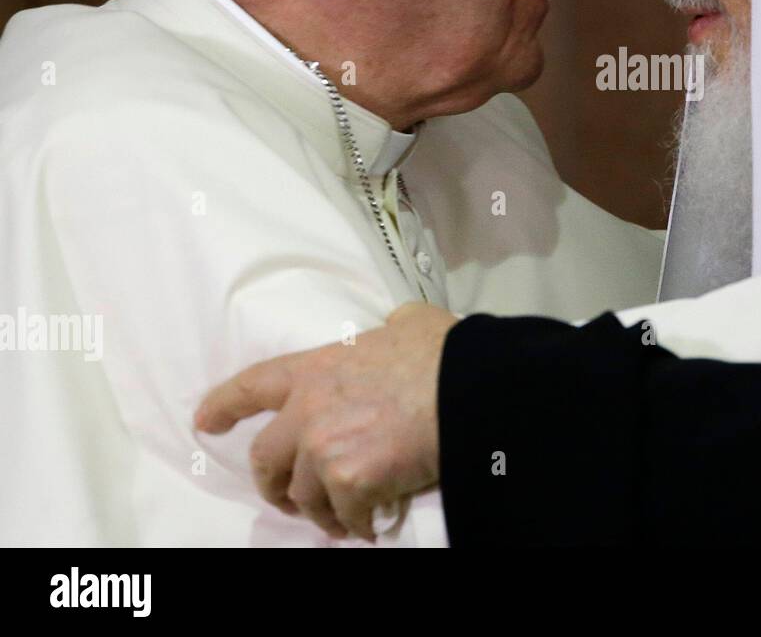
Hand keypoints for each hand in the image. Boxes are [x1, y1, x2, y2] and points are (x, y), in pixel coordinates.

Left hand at [194, 302, 457, 540]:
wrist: (466, 389)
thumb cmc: (442, 353)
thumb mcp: (407, 323)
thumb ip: (387, 330)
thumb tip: (397, 329)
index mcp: (315, 368)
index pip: (252, 386)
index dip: (223, 406)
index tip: (205, 422)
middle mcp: (308, 411)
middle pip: (264, 458)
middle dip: (272, 483)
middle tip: (289, 497)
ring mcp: (324, 449)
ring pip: (302, 496)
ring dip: (320, 511)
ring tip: (342, 518)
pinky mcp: (350, 482)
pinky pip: (345, 516)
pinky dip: (358, 524)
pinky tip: (373, 524)